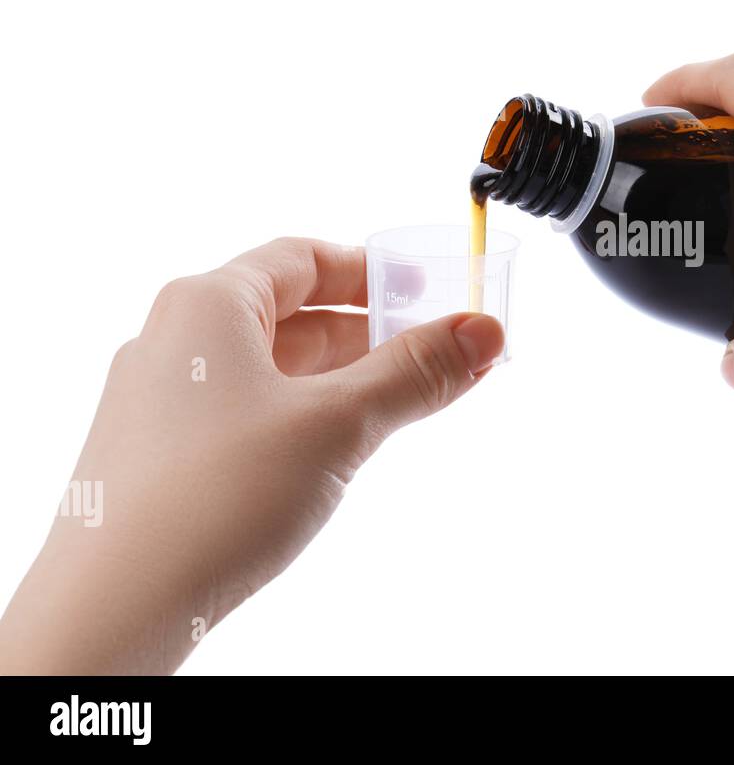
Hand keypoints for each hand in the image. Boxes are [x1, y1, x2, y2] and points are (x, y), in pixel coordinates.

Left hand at [0, 237, 503, 673]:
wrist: (116, 607)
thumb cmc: (216, 496)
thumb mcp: (339, 424)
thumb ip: (415, 373)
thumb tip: (484, 331)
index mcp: (207, 304)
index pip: (303, 258)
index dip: (373, 271)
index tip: (427, 290)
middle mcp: (176, 340)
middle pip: (292, 313)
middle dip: (371, 332)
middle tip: (435, 353)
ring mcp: (164, 400)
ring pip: (273, 368)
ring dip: (345, 379)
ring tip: (406, 402)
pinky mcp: (164, 455)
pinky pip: (250, 412)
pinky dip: (306, 416)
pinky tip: (341, 448)